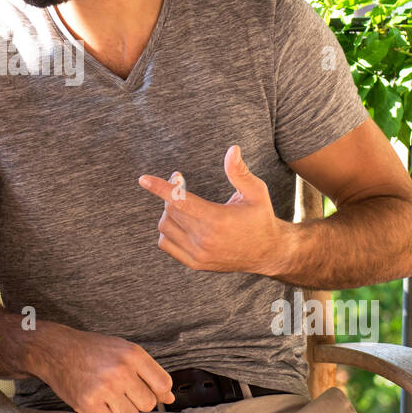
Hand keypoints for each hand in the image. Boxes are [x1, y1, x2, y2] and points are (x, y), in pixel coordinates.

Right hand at [37, 325, 174, 412]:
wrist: (56, 349)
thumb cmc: (93, 350)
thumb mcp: (123, 350)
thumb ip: (148, 372)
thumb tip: (170, 398)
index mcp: (133, 354)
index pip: (163, 384)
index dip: (159, 393)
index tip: (147, 391)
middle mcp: (121, 370)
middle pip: (148, 404)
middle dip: (137, 402)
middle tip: (122, 391)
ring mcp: (104, 388)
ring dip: (121, 411)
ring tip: (108, 396)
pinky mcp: (88, 403)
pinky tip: (96, 401)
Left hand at [137, 144, 288, 274]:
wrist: (268, 253)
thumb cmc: (260, 218)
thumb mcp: (256, 192)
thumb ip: (240, 172)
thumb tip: (232, 149)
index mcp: (218, 220)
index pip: (180, 201)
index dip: (160, 187)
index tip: (143, 179)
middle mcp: (205, 239)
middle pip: (171, 210)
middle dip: (171, 193)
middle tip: (180, 182)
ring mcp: (198, 254)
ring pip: (165, 227)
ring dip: (169, 211)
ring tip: (184, 204)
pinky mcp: (195, 263)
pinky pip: (166, 244)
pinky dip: (167, 230)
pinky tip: (180, 222)